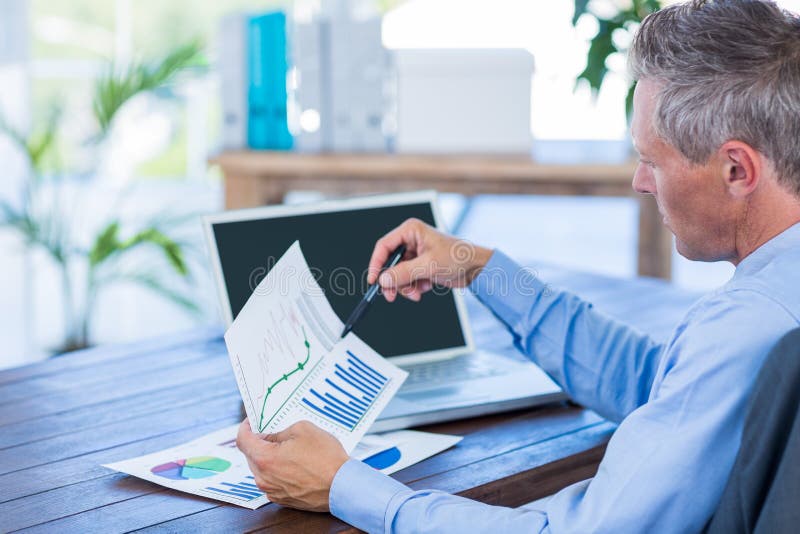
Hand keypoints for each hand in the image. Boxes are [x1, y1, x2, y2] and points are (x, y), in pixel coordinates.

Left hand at [236, 419, 348, 511]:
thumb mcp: (303, 429)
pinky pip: (273, 481)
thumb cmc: (325, 457)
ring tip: (288, 448)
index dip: (245, 427)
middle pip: (251, 455)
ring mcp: (272, 491)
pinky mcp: (283, 499)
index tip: (252, 422)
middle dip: (259, 442)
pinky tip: (295, 463)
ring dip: (270, 457)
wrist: (342, 486)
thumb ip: (280, 430)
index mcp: (264, 459)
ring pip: (262, 469)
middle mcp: (263, 478)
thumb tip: (271, 435)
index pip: (242, 440)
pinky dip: (279, 471)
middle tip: (274, 431)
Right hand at [368, 218, 492, 301]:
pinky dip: (414, 286)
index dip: (376, 264)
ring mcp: (415, 254)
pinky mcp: (420, 265)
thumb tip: (383, 280)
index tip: (374, 280)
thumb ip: (403, 273)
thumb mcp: (428, 266)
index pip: (384, 246)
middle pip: (389, 263)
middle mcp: (411, 240)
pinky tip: (427, 287)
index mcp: (411, 230)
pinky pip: (407, 279)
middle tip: (391, 296)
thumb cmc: (458, 257)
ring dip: (405, 286)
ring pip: (398, 274)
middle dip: (393, 281)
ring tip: (417, 293)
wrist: (477, 268)